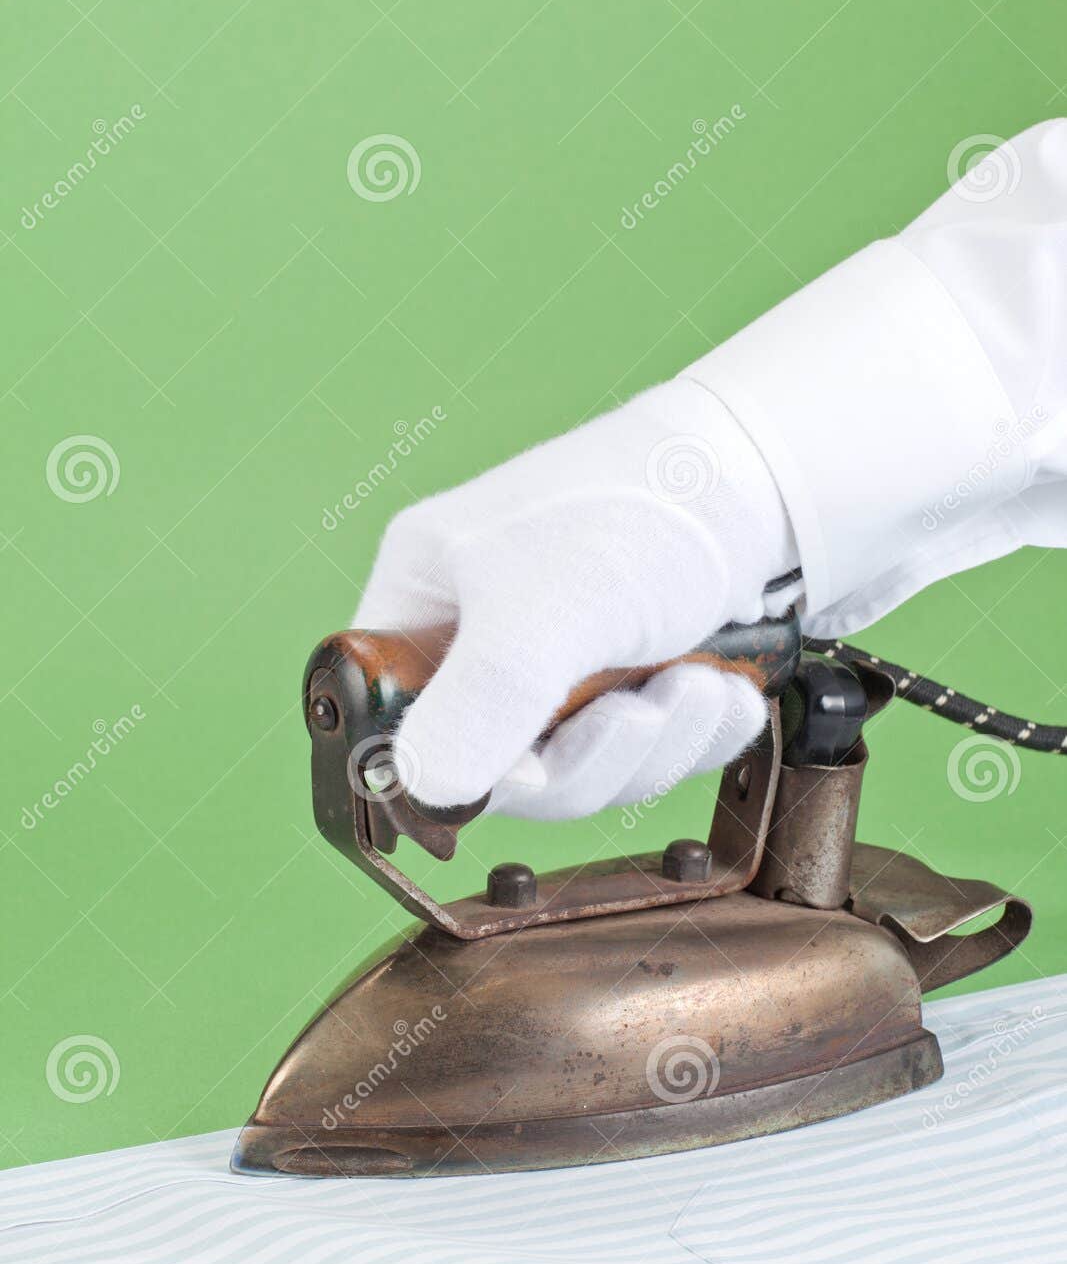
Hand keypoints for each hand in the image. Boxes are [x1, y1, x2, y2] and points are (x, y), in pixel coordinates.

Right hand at [353, 377, 798, 817]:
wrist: (761, 475)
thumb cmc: (639, 505)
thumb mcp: (546, 603)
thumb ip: (482, 700)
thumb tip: (427, 788)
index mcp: (425, 600)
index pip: (400, 725)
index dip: (460, 766)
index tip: (533, 768)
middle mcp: (480, 636)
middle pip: (505, 767)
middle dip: (592, 755)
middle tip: (641, 714)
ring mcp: (557, 665)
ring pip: (585, 769)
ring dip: (656, 744)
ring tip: (697, 685)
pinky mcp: (627, 682)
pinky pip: (645, 756)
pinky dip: (691, 735)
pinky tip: (721, 692)